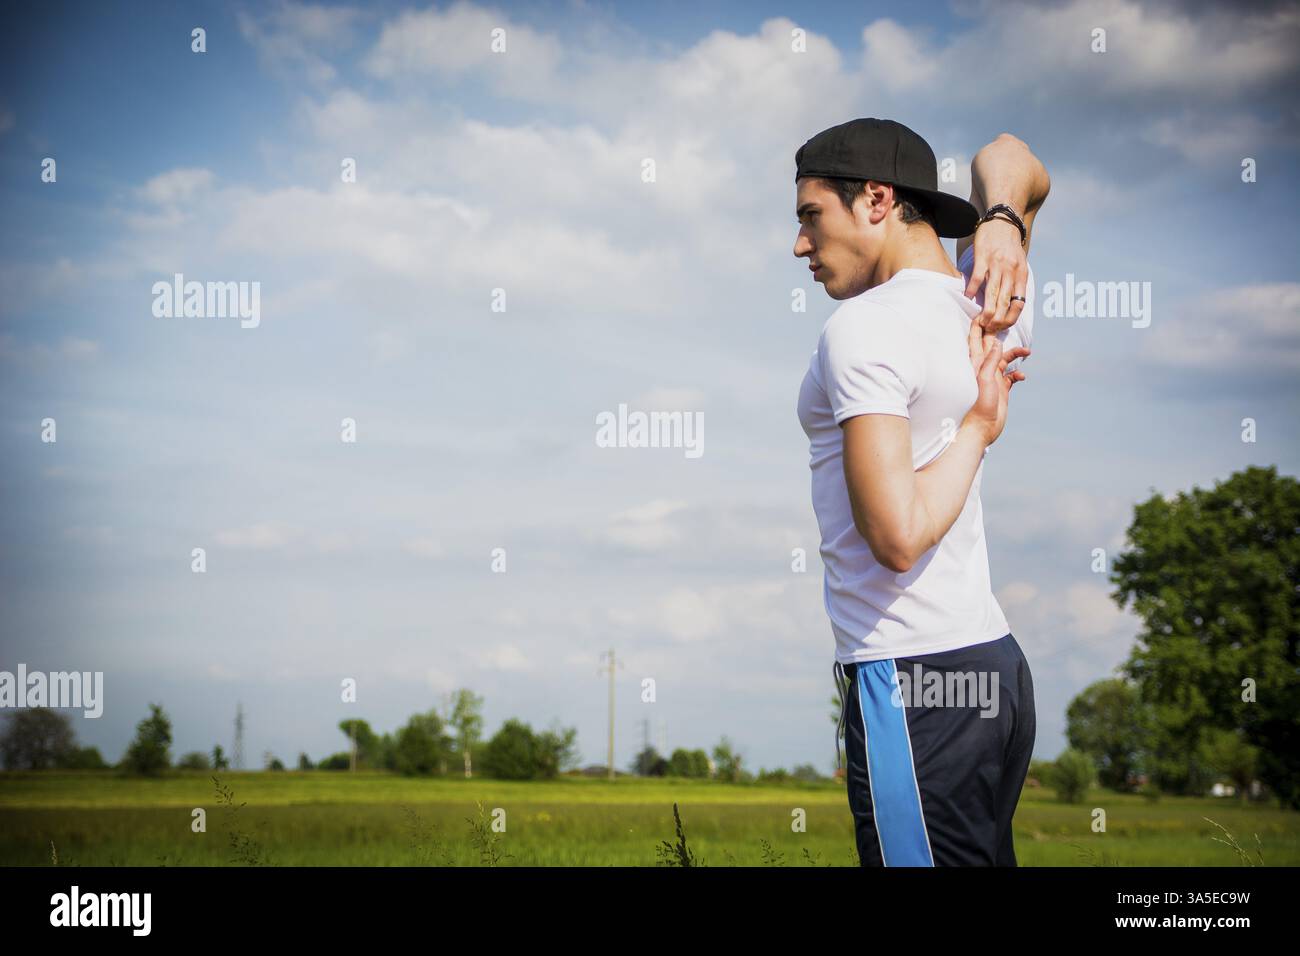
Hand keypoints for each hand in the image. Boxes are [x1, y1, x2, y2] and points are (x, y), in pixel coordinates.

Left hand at [962, 321, 1028, 446]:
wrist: (982, 428)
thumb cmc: (979, 405)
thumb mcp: (985, 380)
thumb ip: (990, 360)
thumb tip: (995, 341)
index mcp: (976, 365)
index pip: (975, 341)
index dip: (978, 326)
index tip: (983, 312)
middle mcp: (983, 369)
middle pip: (992, 346)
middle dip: (1000, 335)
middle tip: (1009, 323)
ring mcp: (993, 378)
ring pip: (1005, 360)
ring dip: (1015, 354)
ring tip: (1027, 352)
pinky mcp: (1002, 389)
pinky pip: (1011, 376)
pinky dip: (1018, 374)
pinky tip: (1022, 377)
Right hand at [964, 216, 1027, 332]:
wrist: (1004, 220)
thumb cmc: (1010, 245)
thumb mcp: (1020, 263)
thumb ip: (1015, 281)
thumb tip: (1011, 302)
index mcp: (1021, 275)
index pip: (1018, 304)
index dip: (1010, 319)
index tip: (1001, 327)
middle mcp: (1011, 272)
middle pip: (1005, 303)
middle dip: (997, 320)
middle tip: (989, 329)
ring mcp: (997, 265)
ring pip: (992, 294)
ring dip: (986, 311)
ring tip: (980, 321)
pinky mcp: (983, 258)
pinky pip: (977, 278)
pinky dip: (971, 290)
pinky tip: (967, 298)